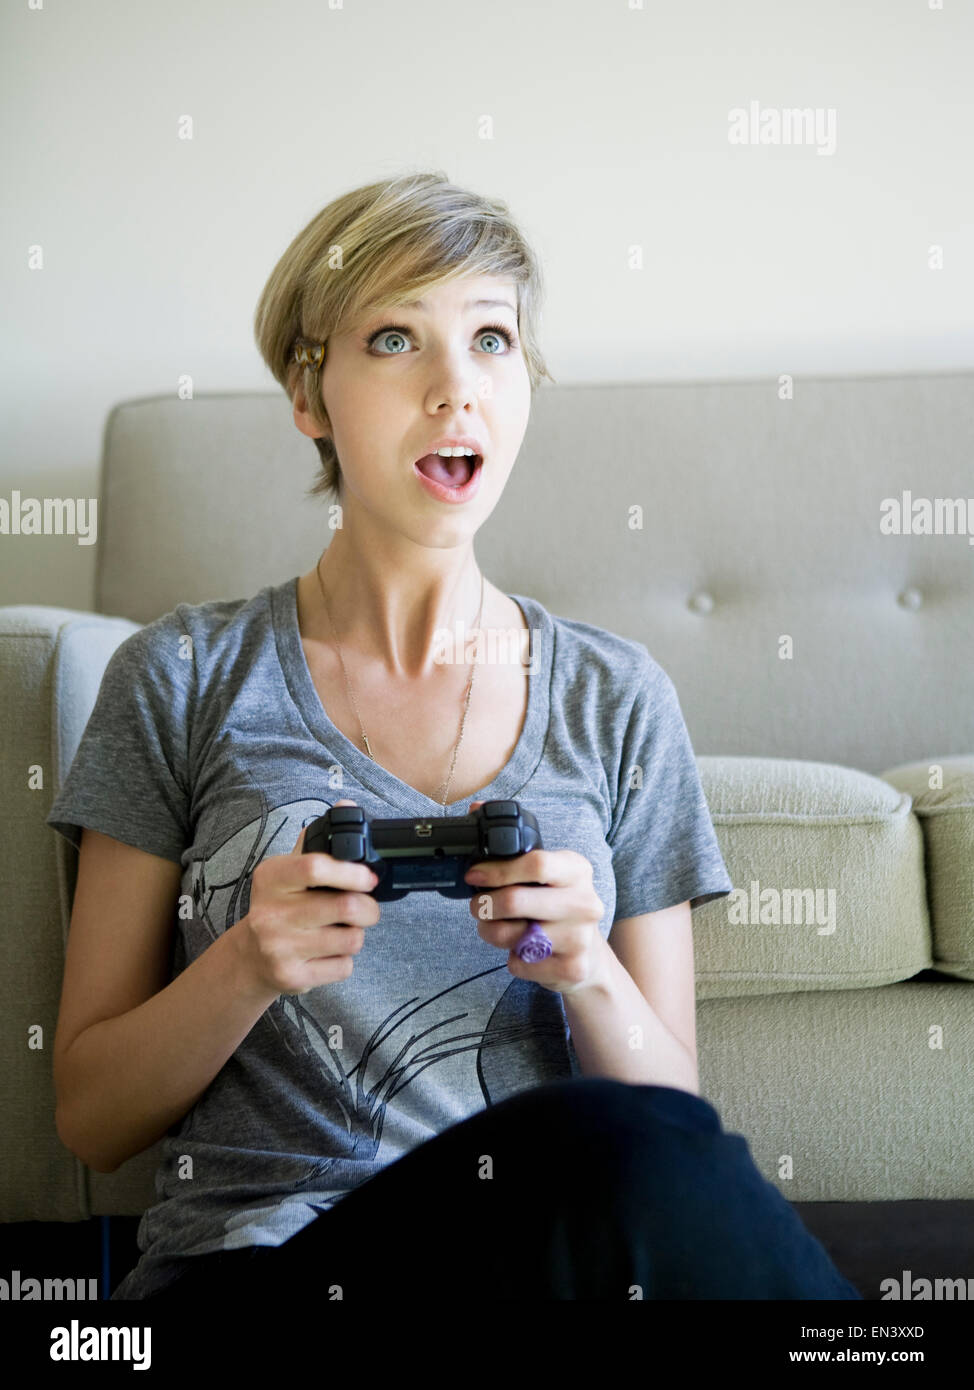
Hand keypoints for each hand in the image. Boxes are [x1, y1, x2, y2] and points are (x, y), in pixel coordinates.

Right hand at [233, 800, 380, 997]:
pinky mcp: (292, 977)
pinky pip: (344, 967)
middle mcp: (271, 913)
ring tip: (342, 931)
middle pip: (345, 907)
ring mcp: (280, 948)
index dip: (351, 871)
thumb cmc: (279, 907)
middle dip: (369, 909)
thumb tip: (345, 807)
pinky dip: (345, 960)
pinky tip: (328, 953)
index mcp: (271, 878)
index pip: (315, 867)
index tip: (369, 877)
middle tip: (367, 908)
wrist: (250, 957)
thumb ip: (316, 844)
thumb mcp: (286, 872)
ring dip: (357, 935)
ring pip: (351, 940)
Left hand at [464, 801, 608, 995]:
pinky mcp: (573, 967)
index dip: (496, 870)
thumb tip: (476, 809)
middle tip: (476, 906)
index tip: (474, 875)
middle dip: (484, 904)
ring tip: (493, 927)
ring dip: (491, 932)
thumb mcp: (546, 873)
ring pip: (513, 935)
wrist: (588, 956)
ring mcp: (581, 936)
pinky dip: (511, 959)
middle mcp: (584, 901)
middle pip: (516, 900)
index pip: (535, 863)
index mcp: (576, 869)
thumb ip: (512, 846)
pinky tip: (521, 952)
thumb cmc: (557, 907)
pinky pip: (520, 964)